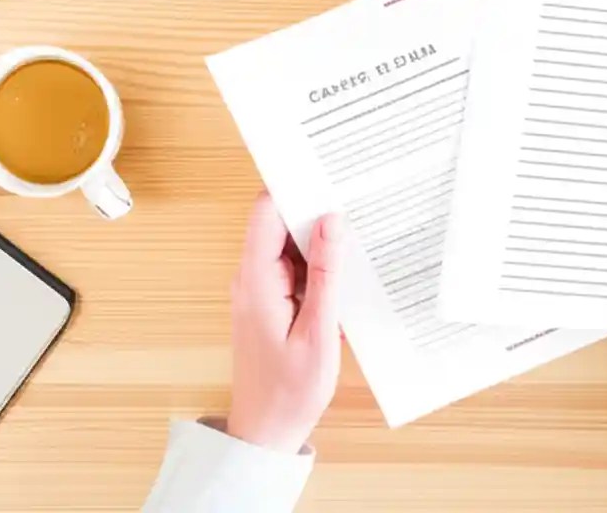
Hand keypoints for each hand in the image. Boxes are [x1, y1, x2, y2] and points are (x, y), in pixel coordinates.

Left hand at [227, 195, 343, 452]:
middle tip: (353, 204)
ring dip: (319, 243)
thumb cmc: (289, 391)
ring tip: (355, 240)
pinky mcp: (271, 303)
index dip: (293, 189)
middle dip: (314, 212)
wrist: (267, 431)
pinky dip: (318, 268)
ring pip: (289, 246)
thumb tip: (331, 222)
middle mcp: (251, 279)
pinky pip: (294, 269)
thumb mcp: (318, 332)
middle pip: (278, 224)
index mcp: (256, 281)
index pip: (265, 212)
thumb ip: (326, 275)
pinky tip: (344, 276)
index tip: (326, 176)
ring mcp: (260, 291)